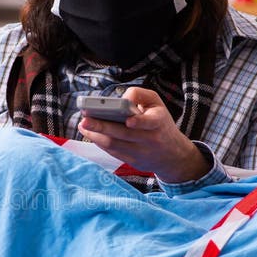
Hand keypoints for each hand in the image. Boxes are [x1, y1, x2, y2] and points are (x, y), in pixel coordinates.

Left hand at [77, 87, 210, 182]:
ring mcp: (142, 152)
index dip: (139, 122)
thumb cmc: (160, 123)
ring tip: (83, 125)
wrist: (173, 154)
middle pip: (124, 134)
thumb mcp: (157, 104)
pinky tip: (90, 134)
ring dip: (96, 136)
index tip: (127, 120)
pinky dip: (100, 143)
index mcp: (159, 122)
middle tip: (85, 119)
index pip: (150, 122)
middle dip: (103, 127)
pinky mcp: (133, 161)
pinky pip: (113, 152)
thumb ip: (140, 94)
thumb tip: (122, 98)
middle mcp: (151, 139)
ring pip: (115, 145)